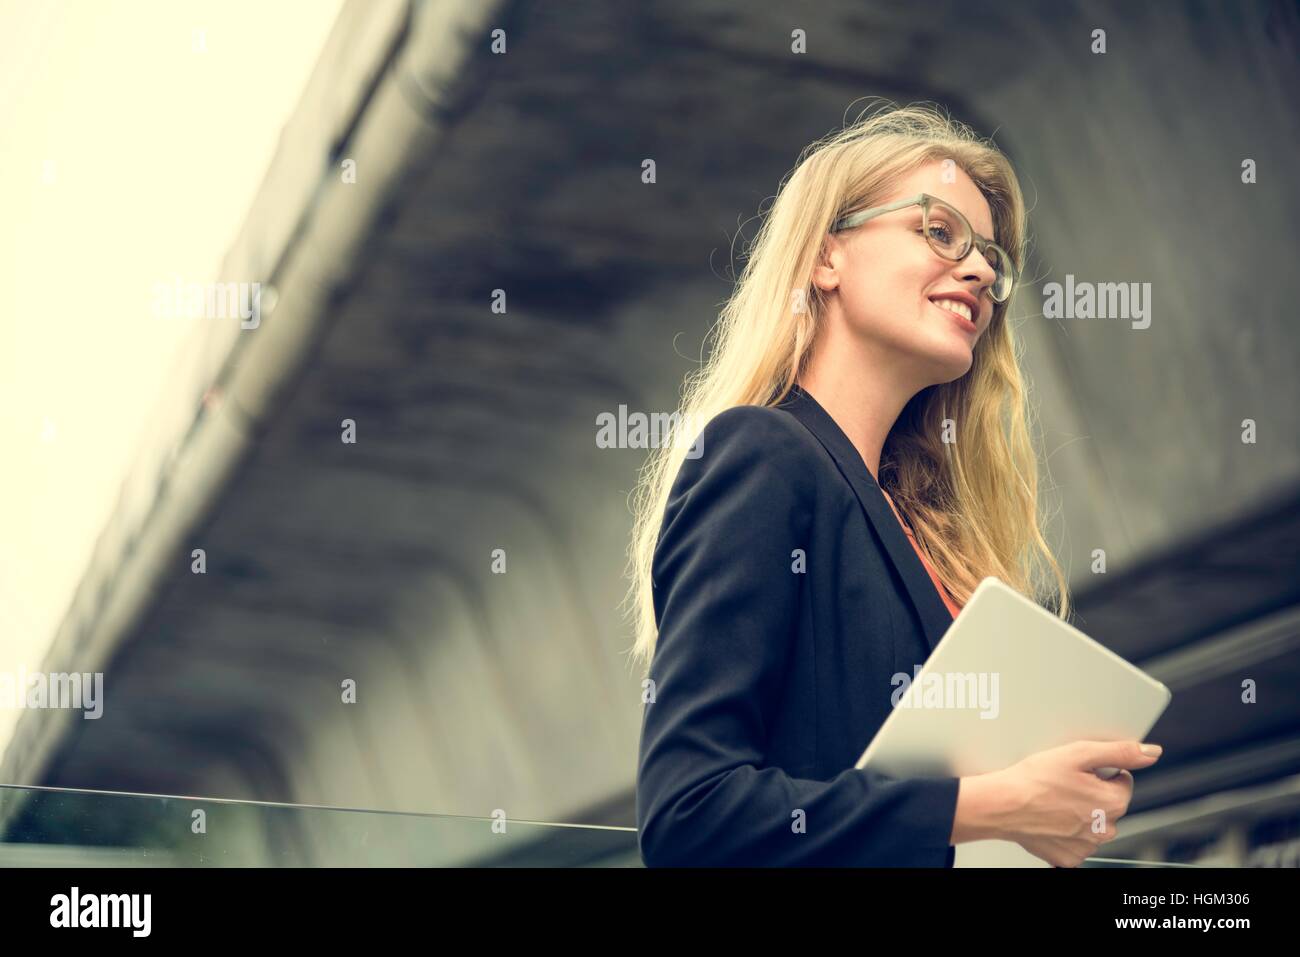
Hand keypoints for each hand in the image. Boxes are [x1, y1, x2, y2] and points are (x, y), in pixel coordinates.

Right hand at [989, 740, 1160, 867]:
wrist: (1002, 805)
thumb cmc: (1034, 779)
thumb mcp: (1079, 753)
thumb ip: (1119, 752)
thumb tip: (1151, 752)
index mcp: (1113, 802)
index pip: (1122, 781)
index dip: (1100, 771)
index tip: (1078, 771)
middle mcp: (1104, 829)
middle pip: (1108, 804)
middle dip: (1091, 793)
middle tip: (1064, 784)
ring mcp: (1086, 846)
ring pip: (1093, 824)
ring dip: (1080, 813)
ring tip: (1054, 800)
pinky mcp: (1068, 858)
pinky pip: (1076, 842)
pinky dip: (1066, 831)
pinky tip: (1050, 818)